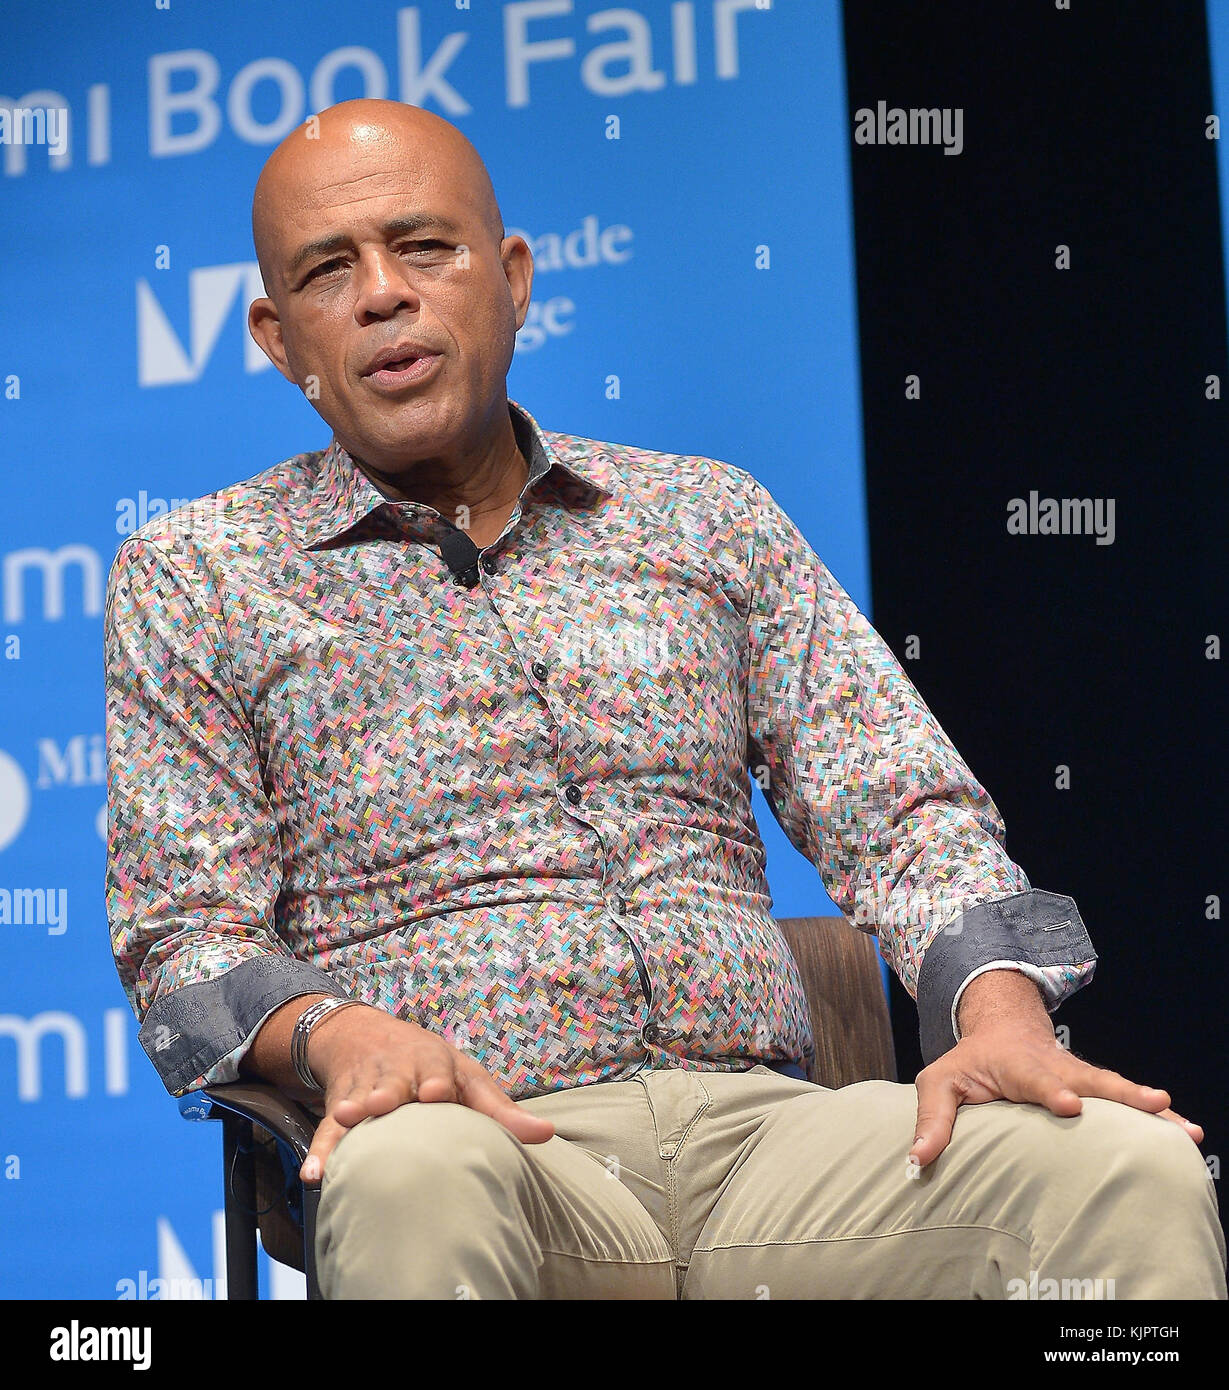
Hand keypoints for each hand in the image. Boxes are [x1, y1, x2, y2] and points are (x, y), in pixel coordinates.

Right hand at [299, 1007, 553, 1185]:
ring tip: (345, 1123)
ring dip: (351, 1114)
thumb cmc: (434, 1069)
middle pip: (394, 1082)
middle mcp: (399, 1073)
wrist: (367, 1036)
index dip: (437, 1082)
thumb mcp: (468, 1079)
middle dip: (388, 1091)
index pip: (439, 1071)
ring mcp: (367, 1089)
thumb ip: (501, 1111)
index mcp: (436, 1065)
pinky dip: (321, 1151)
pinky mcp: (341, 1106)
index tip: (435, 1093)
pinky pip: (329, 1131)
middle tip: (381, 1105)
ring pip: (358, 1102)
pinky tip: (315, 1174)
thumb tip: (547, 1135)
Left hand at [909, 974, 1202, 1167]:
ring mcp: (1080, 1077)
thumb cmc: (968, 1063)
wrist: (1001, 1029)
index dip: (1051, 1090)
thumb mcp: (939, 1082)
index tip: (1069, 1105)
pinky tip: (1187, 1134)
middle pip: (1092, 1080)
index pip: (1034, 1077)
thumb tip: (918, 1161)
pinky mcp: (1096, 1090)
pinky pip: (1129, 1104)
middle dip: (1122, 1093)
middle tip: (1155, 1104)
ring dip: (1151, 1109)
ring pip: (1119, 1091)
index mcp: (1017, 1065)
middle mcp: (1057, 1068)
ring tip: (1186, 1128)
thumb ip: (932, 1119)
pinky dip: (1158, 1119)